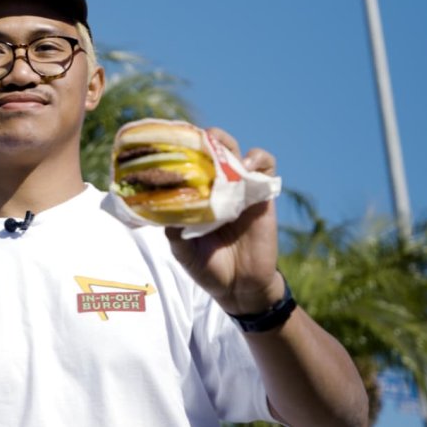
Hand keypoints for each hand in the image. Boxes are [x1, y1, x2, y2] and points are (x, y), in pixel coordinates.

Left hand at [165, 127, 284, 314]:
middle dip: (204, 138)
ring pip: (238, 152)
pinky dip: (259, 160)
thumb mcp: (181, 248)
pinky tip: (248, 166)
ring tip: (222, 151)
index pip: (188, 162)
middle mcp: (216, 188)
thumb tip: (160, 207)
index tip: (170, 142)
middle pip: (212, 149)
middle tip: (196, 141)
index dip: (181, 148)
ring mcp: (240, 190)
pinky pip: (266, 169)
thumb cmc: (207, 266)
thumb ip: (172, 227)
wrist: (238, 288)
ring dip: (228, 145)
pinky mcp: (263, 197)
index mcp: (196, 195)